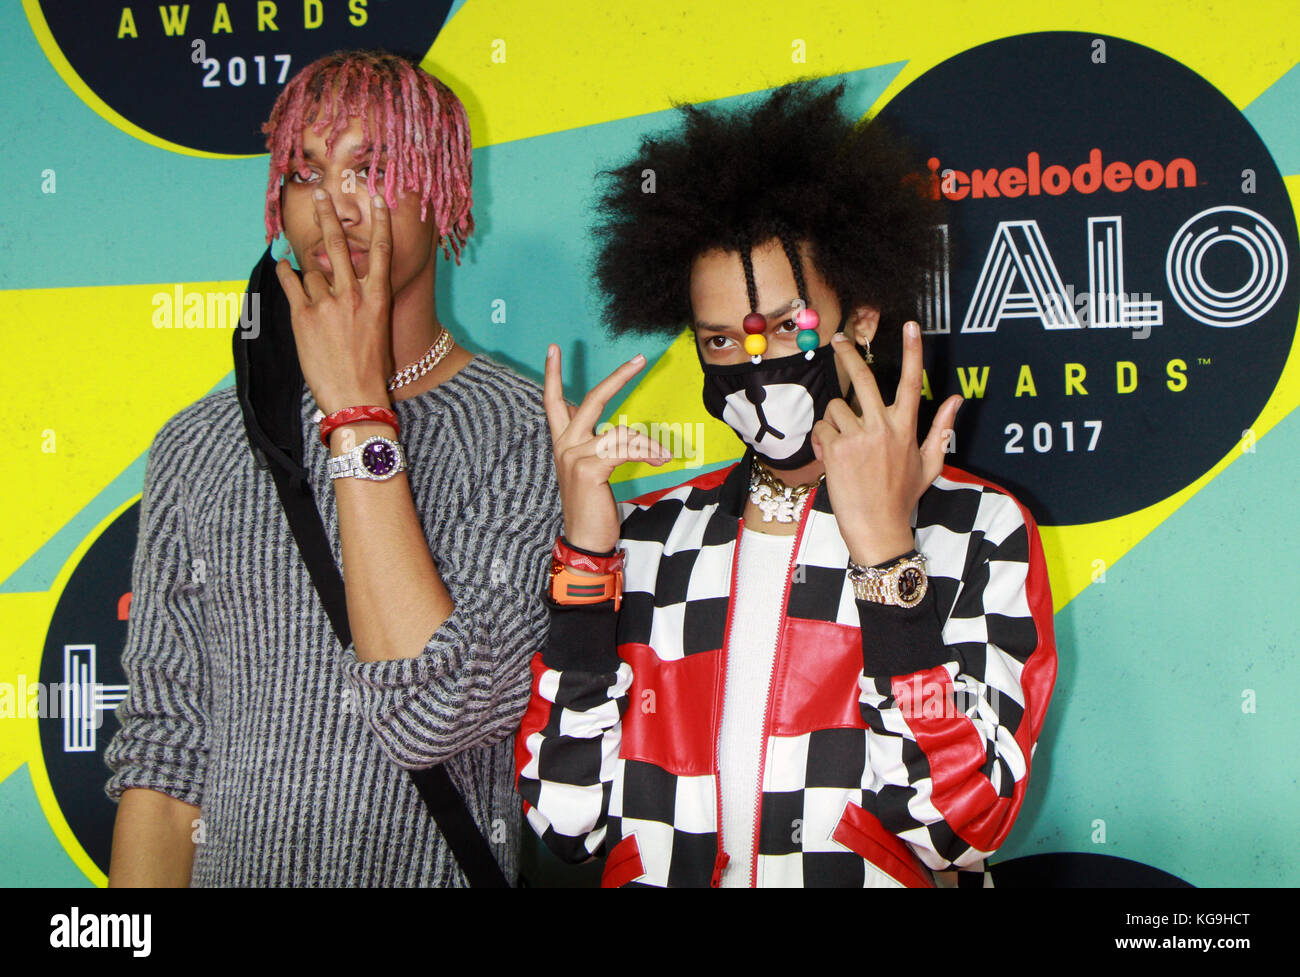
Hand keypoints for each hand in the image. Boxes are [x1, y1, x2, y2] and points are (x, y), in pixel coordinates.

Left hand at [275, 190, 393, 414]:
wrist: (355, 399)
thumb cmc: (372, 372)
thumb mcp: (379, 332)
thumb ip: (367, 306)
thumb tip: (352, 293)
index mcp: (378, 299)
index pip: (382, 252)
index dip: (380, 223)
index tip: (378, 199)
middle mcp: (353, 295)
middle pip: (340, 245)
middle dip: (329, 216)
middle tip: (320, 194)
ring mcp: (326, 304)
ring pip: (313, 271)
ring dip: (308, 273)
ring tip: (303, 273)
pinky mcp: (303, 316)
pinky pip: (290, 283)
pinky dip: (285, 272)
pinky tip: (281, 265)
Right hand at [542, 345, 670, 553]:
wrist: (584, 538)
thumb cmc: (591, 504)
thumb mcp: (590, 468)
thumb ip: (595, 443)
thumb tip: (610, 425)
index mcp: (563, 441)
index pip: (553, 401)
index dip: (552, 374)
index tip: (553, 348)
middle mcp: (565, 444)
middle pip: (592, 399)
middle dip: (617, 378)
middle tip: (638, 360)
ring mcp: (575, 455)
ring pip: (620, 431)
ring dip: (647, 442)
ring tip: (664, 454)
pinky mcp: (589, 468)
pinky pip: (625, 449)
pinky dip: (648, 452)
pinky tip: (661, 458)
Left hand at [811, 321, 961, 566]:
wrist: (878, 529)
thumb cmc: (902, 497)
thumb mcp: (929, 464)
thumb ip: (941, 429)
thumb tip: (956, 398)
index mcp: (907, 428)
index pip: (912, 382)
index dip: (913, 351)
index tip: (911, 326)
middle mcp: (884, 427)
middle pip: (862, 379)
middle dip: (848, 354)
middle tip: (838, 340)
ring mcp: (859, 436)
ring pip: (836, 408)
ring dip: (834, 422)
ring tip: (843, 446)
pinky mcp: (837, 449)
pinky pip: (822, 428)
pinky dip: (822, 440)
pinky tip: (832, 459)